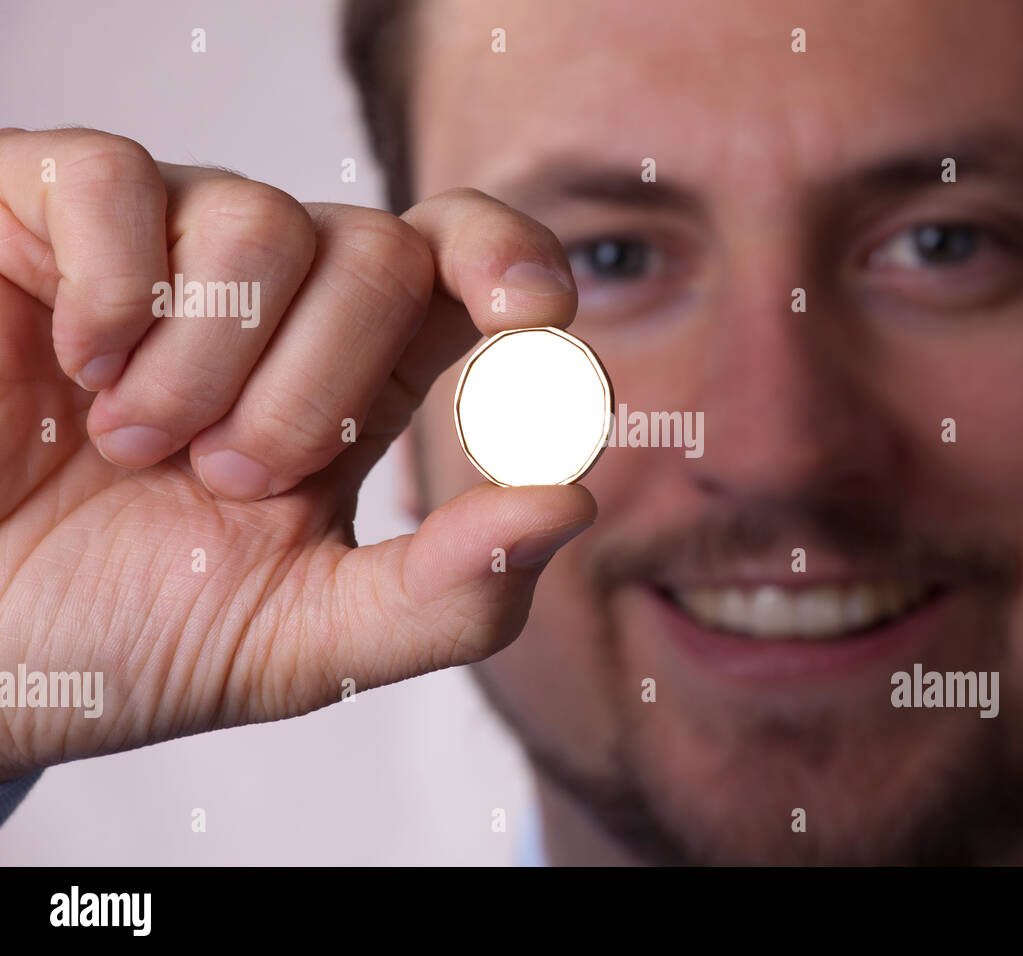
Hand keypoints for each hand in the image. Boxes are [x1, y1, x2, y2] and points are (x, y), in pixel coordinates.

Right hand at [0, 128, 594, 779]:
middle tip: (229, 477)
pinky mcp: (48, 211)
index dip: (517, 269)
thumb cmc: (128, 632)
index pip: (474, 268)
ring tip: (134, 445)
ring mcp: (168, 246)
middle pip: (384, 252)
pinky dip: (114, 288)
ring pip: (264, 219)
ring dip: (207, 365)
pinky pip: (121, 178)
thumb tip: (568, 501)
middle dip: (317, 390)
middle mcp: (282, 298)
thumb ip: (448, 595)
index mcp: (361, 380)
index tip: (536, 321)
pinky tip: (79, 366)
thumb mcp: (306, 642)